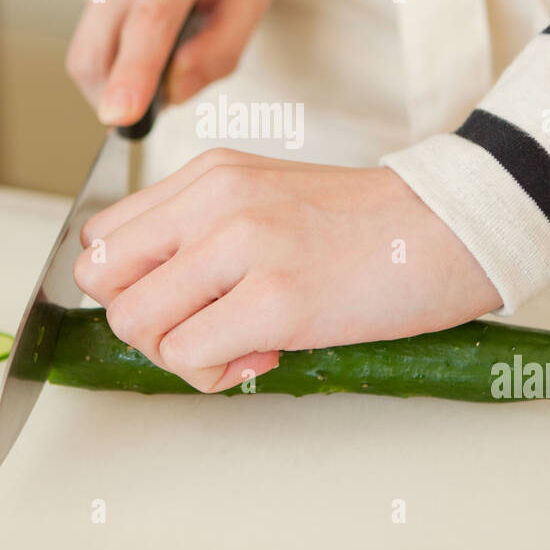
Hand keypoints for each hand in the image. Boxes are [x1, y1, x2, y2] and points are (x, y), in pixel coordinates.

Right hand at [68, 0, 288, 124]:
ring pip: (86, 45)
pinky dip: (116, 43)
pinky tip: (152, 20)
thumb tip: (174, 93)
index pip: (147, 28)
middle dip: (113, 96)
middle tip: (155, 105)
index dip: (131, 78)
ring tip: (164, 53)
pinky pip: (93, 25)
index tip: (118, 118)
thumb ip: (219, 51)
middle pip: (94, 51)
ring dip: (115, 73)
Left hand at [73, 149, 502, 391]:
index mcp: (209, 175)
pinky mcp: (277, 299)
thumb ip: (202, 231)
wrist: (447, 227)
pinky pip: (190, 355)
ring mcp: (244, 246)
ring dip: (177, 353)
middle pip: (102, 279)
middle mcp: (215, 201)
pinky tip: (264, 354)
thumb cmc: (364, 225)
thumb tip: (153, 295)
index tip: (176, 302)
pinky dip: (217, 374)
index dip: (127, 285)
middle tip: (195, 330)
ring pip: (135, 322)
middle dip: (140, 322)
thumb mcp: (266, 197)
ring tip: (235, 343)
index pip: (104, 237)